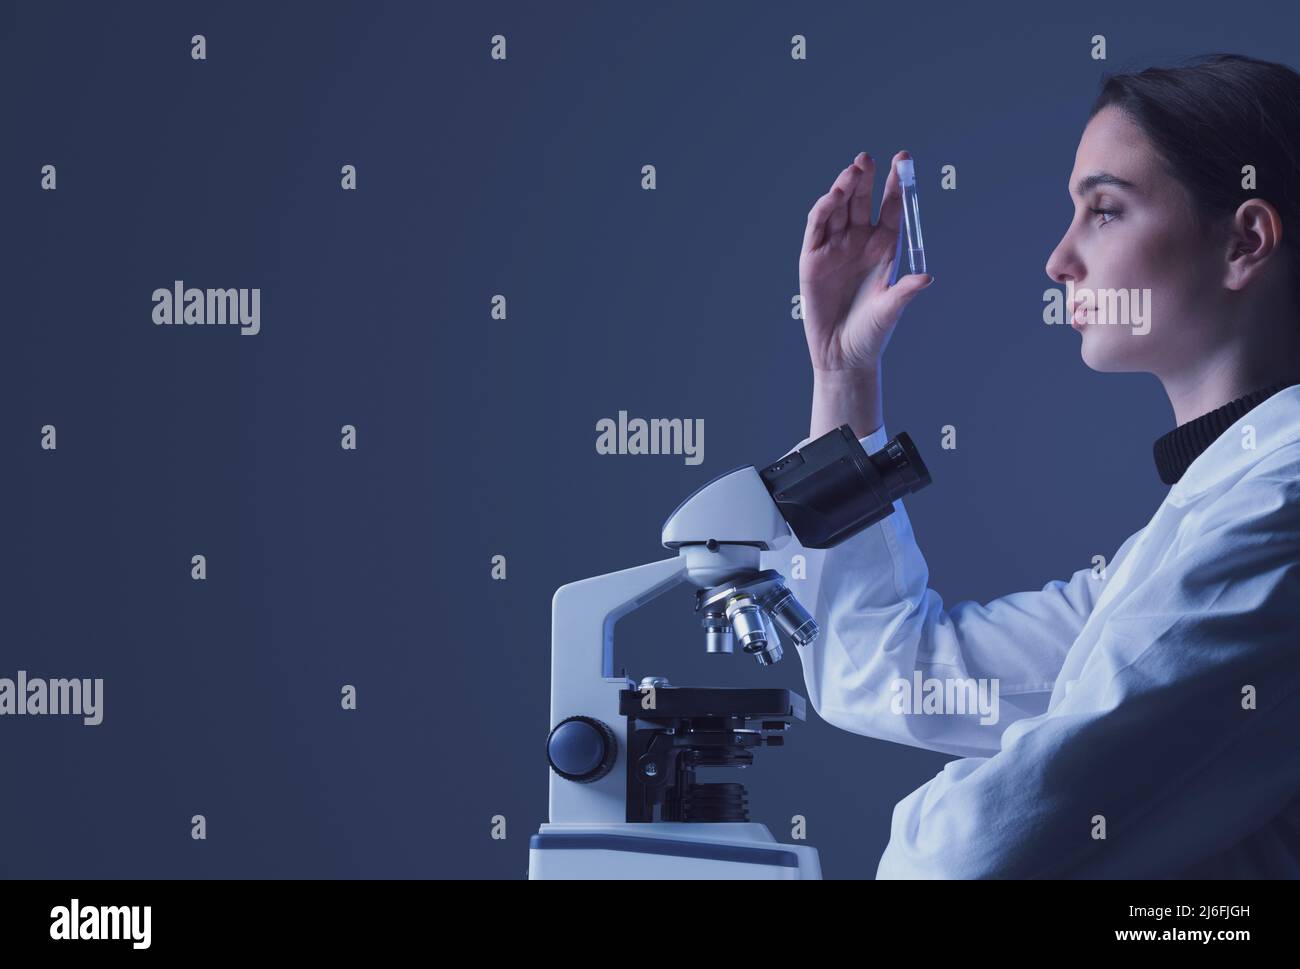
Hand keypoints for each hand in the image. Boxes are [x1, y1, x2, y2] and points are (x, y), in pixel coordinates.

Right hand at [799, 151, 933, 371]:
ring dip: (844, 189)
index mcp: (884, 248)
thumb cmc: (871, 334)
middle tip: (868, 159)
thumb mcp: (890, 311)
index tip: (904, 159)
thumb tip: (926, 277)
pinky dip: (824, 210)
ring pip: (839, 209)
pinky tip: (832, 197)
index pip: (891, 207)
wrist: (842, 356)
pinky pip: (817, 228)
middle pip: (862, 201)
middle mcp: (859, 243)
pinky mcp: (813, 259)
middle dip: (865, 179)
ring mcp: (835, 248)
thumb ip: (904, 292)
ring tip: (852, 173)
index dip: (896, 183)